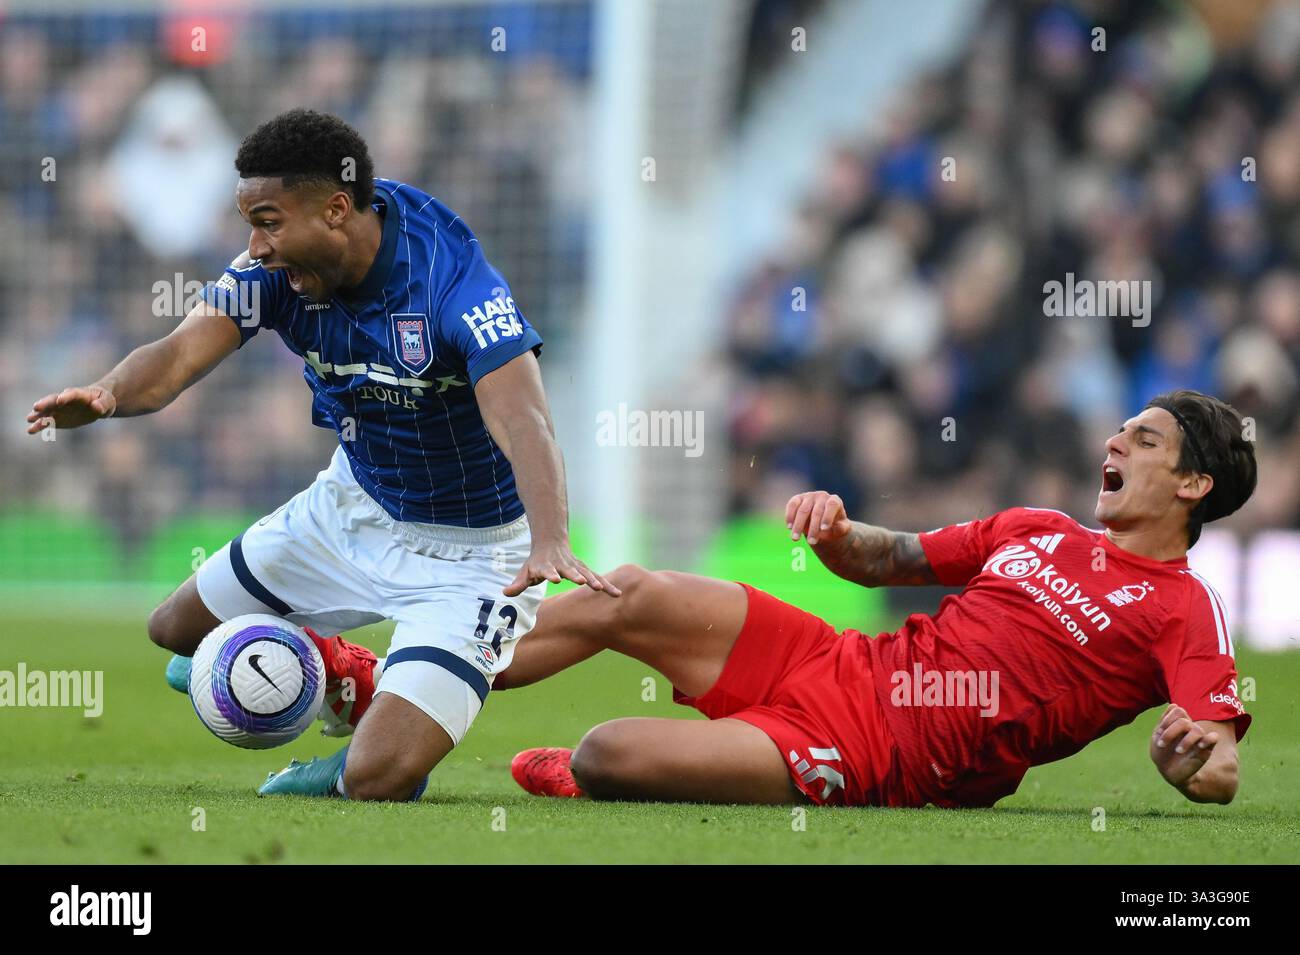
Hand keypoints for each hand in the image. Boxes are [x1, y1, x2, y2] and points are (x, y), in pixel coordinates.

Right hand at [26, 385, 116, 433]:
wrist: (97, 404)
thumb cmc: (104, 400)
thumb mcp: (107, 401)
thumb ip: (102, 404)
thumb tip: (96, 406)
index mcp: (79, 394)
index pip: (71, 394)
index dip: (66, 397)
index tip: (59, 400)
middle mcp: (65, 400)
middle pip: (53, 400)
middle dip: (45, 403)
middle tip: (36, 407)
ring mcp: (59, 409)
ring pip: (46, 411)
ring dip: (38, 415)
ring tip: (29, 419)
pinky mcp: (57, 419)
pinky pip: (47, 422)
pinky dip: (39, 426)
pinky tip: (30, 430)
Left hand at [504, 540, 620, 597]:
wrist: (551, 542)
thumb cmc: (537, 562)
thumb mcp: (525, 571)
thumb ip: (518, 584)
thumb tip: (505, 593)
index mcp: (547, 566)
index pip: (548, 571)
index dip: (551, 575)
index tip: (555, 579)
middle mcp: (563, 565)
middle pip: (570, 571)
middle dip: (576, 576)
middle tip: (581, 581)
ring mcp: (576, 567)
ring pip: (586, 573)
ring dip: (594, 581)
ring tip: (600, 589)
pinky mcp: (585, 570)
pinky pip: (598, 578)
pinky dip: (607, 585)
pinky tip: (617, 594)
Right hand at [786, 490, 852, 545]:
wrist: (822, 523)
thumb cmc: (834, 526)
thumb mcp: (841, 529)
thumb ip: (842, 528)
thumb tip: (838, 527)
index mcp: (835, 501)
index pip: (832, 505)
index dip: (828, 516)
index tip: (824, 529)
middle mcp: (822, 496)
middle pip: (817, 511)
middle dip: (813, 528)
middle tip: (811, 542)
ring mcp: (809, 496)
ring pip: (802, 510)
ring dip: (798, 525)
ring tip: (795, 538)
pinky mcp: (797, 499)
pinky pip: (792, 505)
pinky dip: (789, 516)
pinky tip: (789, 527)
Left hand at [1149, 704, 1218, 786]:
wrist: (1168, 772)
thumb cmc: (1162, 753)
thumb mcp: (1157, 737)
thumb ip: (1164, 722)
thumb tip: (1174, 705)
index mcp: (1177, 723)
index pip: (1177, 710)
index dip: (1167, 720)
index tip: (1158, 734)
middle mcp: (1189, 728)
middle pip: (1183, 721)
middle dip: (1170, 732)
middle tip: (1161, 745)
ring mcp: (1197, 738)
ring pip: (1197, 730)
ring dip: (1185, 741)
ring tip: (1178, 751)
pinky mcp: (1205, 749)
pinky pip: (1213, 738)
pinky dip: (1208, 739)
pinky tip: (1200, 746)